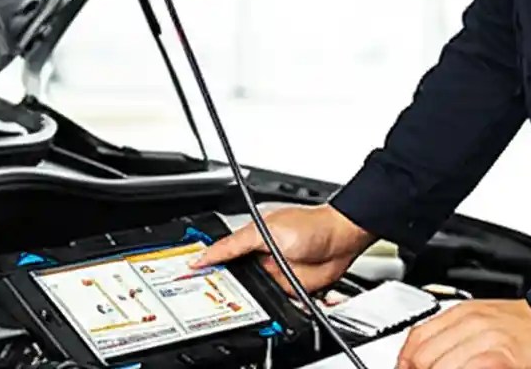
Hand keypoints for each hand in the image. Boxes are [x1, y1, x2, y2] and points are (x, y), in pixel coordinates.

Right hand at [188, 204, 375, 293]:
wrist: (341, 239)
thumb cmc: (311, 225)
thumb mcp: (267, 232)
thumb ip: (237, 245)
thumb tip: (210, 253)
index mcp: (252, 238)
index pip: (222, 253)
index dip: (206, 262)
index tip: (189, 270)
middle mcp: (261, 258)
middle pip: (234, 276)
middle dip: (225, 284)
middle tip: (211, 288)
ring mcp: (275, 274)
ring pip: (252, 293)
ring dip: (248, 296)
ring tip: (242, 294)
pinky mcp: (289, 290)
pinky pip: (274, 303)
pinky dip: (269, 306)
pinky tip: (266, 302)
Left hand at [397, 300, 530, 368]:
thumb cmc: (526, 326)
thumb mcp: (482, 321)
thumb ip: (454, 336)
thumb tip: (429, 359)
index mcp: (461, 313)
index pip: (416, 339)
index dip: (404, 362)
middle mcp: (469, 324)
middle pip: (423, 357)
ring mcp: (485, 340)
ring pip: (440, 366)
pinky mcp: (502, 357)